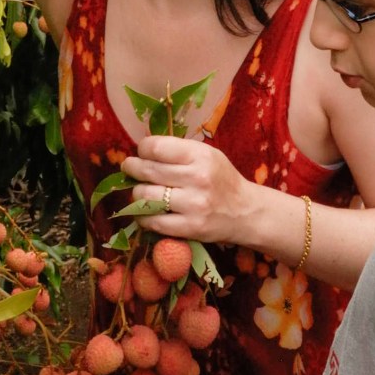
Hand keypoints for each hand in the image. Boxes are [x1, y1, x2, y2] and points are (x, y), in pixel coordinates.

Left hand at [122, 133, 256, 244]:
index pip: (157, 147)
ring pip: (146, 196)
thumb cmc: (221, 179)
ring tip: (140, 190)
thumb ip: (179, 151)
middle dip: (132, 168)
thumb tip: (143, 150)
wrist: (245, 212)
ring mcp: (193, 205)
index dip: (143, 149)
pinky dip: (142, 216)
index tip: (141, 152)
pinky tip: (145, 212)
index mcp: (201, 155)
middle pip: (148, 170)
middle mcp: (197, 178)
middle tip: (129, 168)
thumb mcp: (207, 155)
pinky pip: (153, 221)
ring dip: (137, 193)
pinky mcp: (190, 227)